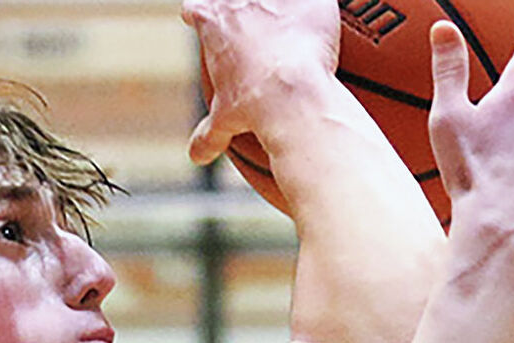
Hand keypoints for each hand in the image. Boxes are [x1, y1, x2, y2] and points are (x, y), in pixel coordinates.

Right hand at [182, 0, 338, 164]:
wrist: (291, 95)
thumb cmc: (255, 107)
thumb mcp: (226, 121)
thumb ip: (209, 134)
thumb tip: (197, 156)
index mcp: (211, 22)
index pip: (195, 10)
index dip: (199, 17)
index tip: (205, 25)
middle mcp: (237, 0)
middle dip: (240, 8)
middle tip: (253, 25)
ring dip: (277, 7)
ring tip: (289, 25)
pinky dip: (313, 9)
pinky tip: (318, 23)